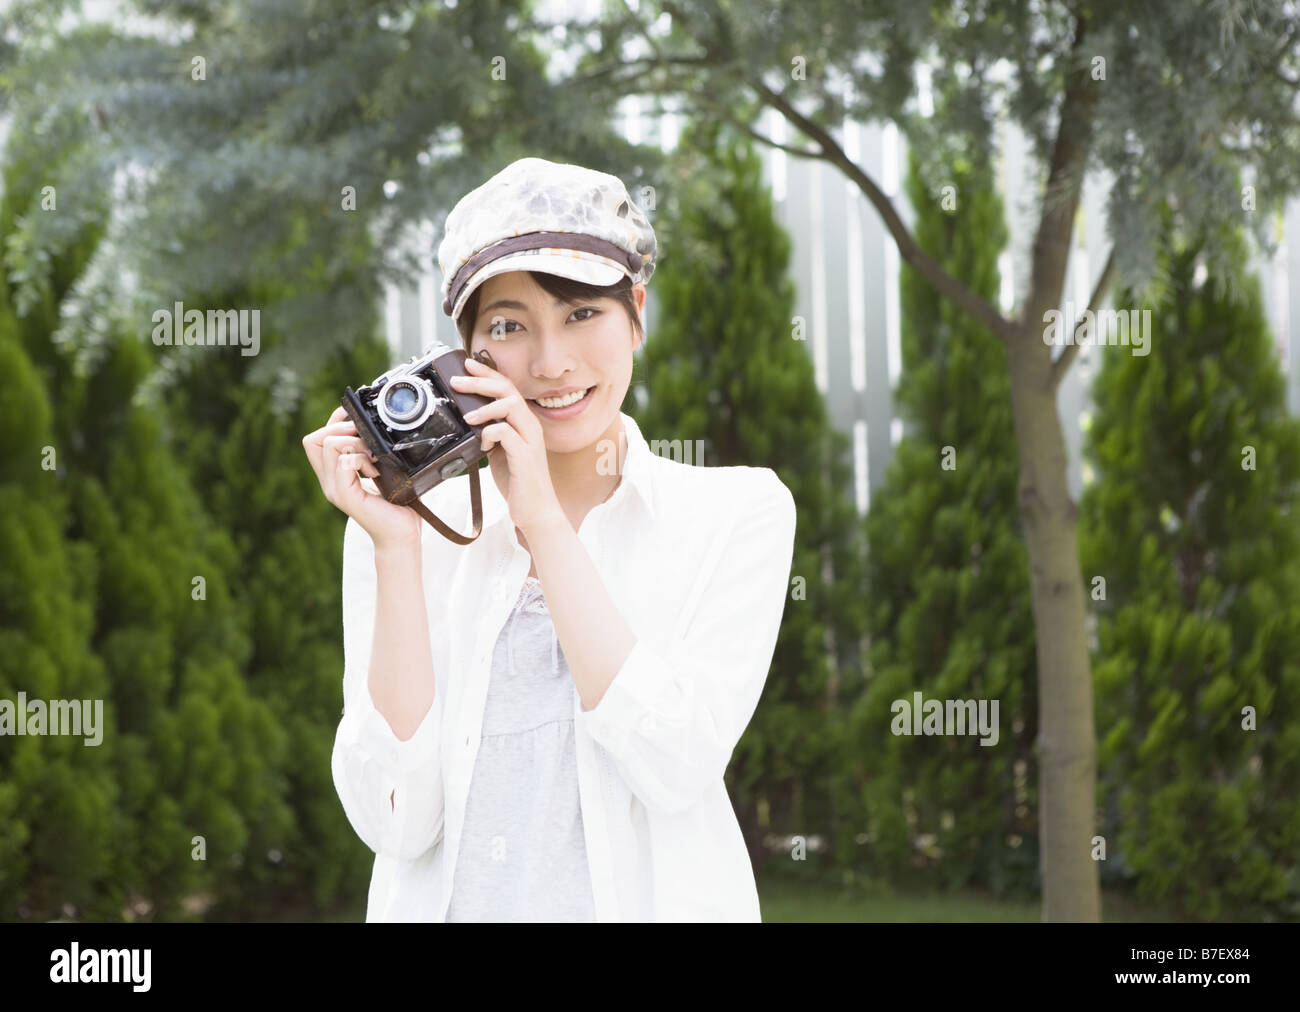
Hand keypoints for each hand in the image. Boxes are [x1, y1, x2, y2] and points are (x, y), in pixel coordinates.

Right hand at [302, 406, 423, 548]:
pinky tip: (375, 471)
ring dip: (355, 443)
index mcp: (334, 474)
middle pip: (313, 439)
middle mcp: (329, 481)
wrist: (401, 534)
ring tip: (372, 458)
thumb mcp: (382, 469)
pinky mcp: (345, 496)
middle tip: (365, 441)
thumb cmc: (397, 504)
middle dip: (341, 429)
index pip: (315, 439)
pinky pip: (344, 462)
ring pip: (328, 445)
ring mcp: (334, 489)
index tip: (358, 423)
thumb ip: (370, 451)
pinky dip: (361, 458)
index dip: (334, 422)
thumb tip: (371, 426)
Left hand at [450, 357, 563, 534]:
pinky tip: (482, 444)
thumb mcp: (499, 451)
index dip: (487, 373)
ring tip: (467, 417)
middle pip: (507, 390)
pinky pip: (507, 433)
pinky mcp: (525, 456)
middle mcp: (530, 426)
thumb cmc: (518, 481)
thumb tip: (468, 419)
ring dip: (484, 408)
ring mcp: (530, 440)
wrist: (536, 511)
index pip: (507, 388)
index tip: (467, 364)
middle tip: (457, 381)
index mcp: (523, 422)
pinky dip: (490, 433)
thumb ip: (490, 433)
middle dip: (480, 381)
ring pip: (510, 406)